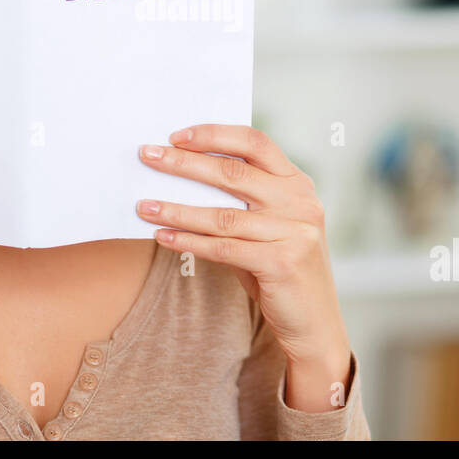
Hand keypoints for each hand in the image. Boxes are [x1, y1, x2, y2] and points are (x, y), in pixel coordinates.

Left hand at [137, 124, 351, 411]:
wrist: (314, 323)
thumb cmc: (279, 267)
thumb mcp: (268, 225)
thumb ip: (240, 200)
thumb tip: (180, 176)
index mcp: (297, 183)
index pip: (255, 143)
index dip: (215, 135)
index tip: (176, 135)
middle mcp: (301, 202)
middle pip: (233, 172)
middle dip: (184, 163)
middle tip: (147, 156)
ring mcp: (295, 231)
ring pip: (222, 215)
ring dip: (176, 209)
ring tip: (144, 206)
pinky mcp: (282, 262)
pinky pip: (223, 248)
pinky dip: (188, 241)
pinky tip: (163, 237)